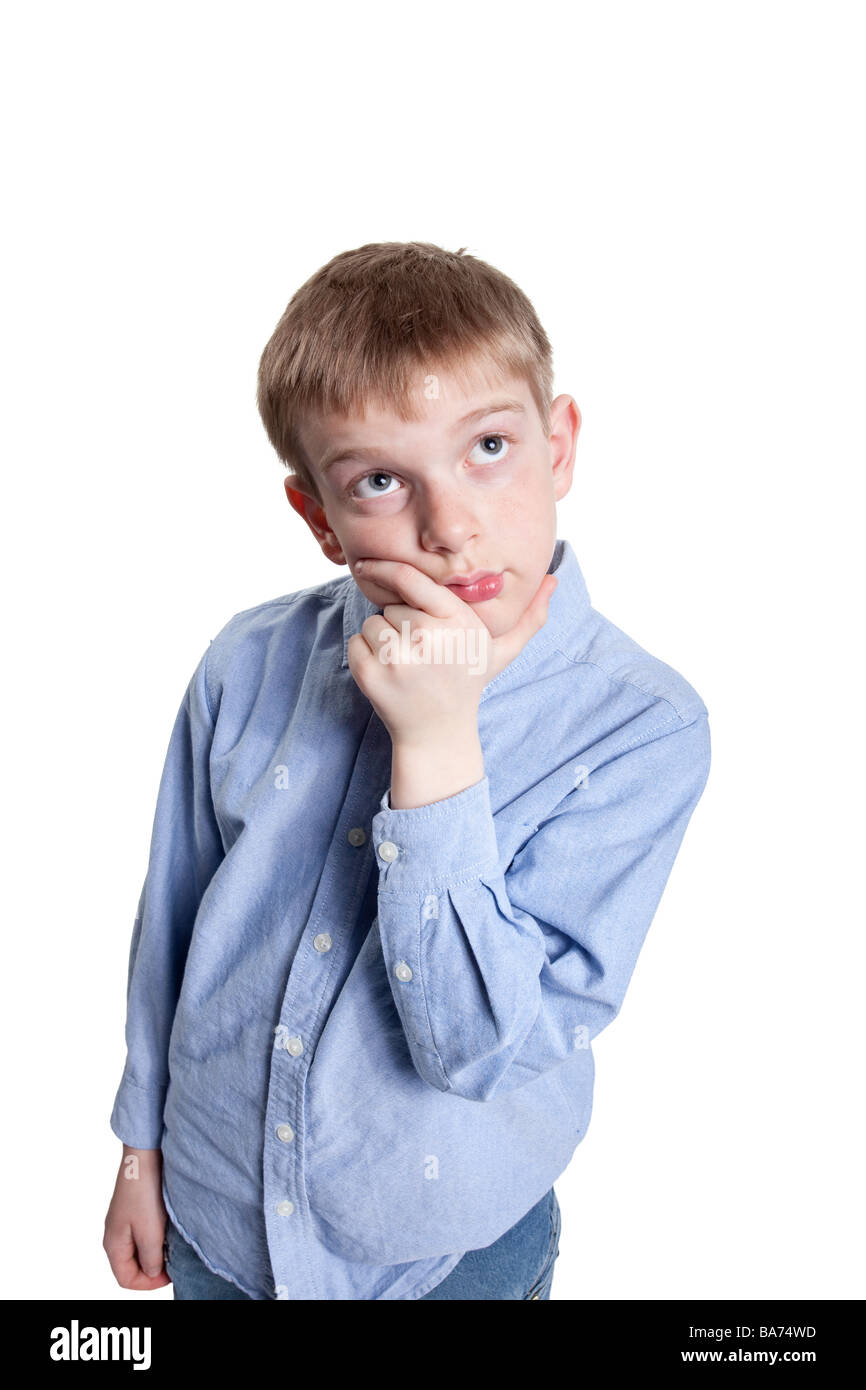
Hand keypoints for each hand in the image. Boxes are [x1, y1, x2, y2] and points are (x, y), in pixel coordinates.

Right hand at [103, 1146, 170, 1290]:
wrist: (143, 1155)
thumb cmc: (143, 1191)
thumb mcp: (150, 1232)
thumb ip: (150, 1258)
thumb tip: (152, 1273)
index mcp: (113, 1244)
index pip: (126, 1279)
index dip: (147, 1284)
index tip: (169, 1276)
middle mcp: (115, 1235)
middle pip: (132, 1266)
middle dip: (152, 1268)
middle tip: (173, 1260)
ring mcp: (124, 1222)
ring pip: (139, 1249)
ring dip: (155, 1252)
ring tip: (172, 1244)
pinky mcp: (134, 1210)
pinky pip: (143, 1233)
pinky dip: (156, 1237)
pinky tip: (168, 1229)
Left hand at [346, 559, 557, 746]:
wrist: (439, 734)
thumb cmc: (468, 683)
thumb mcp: (502, 650)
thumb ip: (528, 616)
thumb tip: (553, 580)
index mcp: (456, 621)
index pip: (412, 579)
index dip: (385, 567)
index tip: (366, 563)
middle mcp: (428, 636)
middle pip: (392, 605)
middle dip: (400, 623)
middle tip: (422, 652)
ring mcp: (398, 657)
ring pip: (372, 624)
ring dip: (382, 640)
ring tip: (408, 664)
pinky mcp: (373, 676)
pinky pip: (355, 644)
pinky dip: (365, 656)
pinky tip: (389, 674)